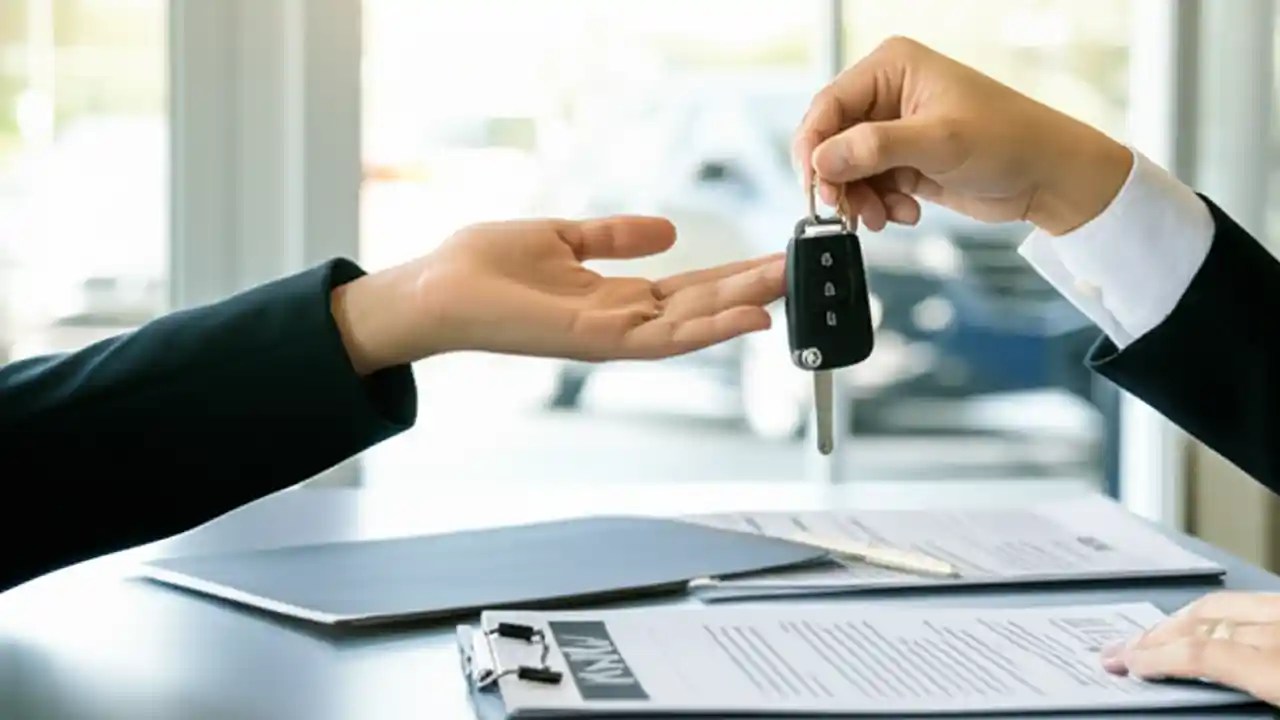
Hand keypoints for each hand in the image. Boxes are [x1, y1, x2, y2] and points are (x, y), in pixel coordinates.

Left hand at [332, 216, 783, 373]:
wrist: (435, 289)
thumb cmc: (483, 267)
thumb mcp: (563, 237)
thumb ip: (615, 237)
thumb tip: (667, 230)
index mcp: (614, 297)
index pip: (688, 287)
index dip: (731, 275)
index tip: (773, 258)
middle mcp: (620, 320)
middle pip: (700, 307)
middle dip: (750, 290)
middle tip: (800, 272)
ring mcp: (611, 335)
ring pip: (693, 324)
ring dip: (742, 308)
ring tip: (789, 288)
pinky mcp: (596, 340)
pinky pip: (665, 339)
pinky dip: (710, 330)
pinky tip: (747, 316)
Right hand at [792, 37, 1132, 235]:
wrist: (1048, 176)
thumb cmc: (1009, 140)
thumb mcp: (938, 142)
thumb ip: (874, 149)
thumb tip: (822, 160)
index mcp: (892, 67)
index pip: (828, 104)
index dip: (814, 146)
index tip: (814, 184)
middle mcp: (887, 94)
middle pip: (831, 140)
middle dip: (838, 179)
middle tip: (846, 210)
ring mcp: (894, 129)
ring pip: (846, 169)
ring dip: (859, 199)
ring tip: (882, 217)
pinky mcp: (903, 160)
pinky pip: (869, 186)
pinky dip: (879, 205)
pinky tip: (904, 213)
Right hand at [1100, 592, 1279, 705]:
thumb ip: (1247, 698)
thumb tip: (1203, 683)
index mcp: (1276, 669)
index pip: (1198, 655)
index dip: (1155, 658)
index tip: (1128, 664)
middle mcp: (1279, 632)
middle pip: (1200, 623)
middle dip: (1154, 635)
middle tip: (1123, 648)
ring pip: (1220, 604)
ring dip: (1177, 617)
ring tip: (1154, 632)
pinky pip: (1247, 598)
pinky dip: (1215, 607)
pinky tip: (1206, 617)